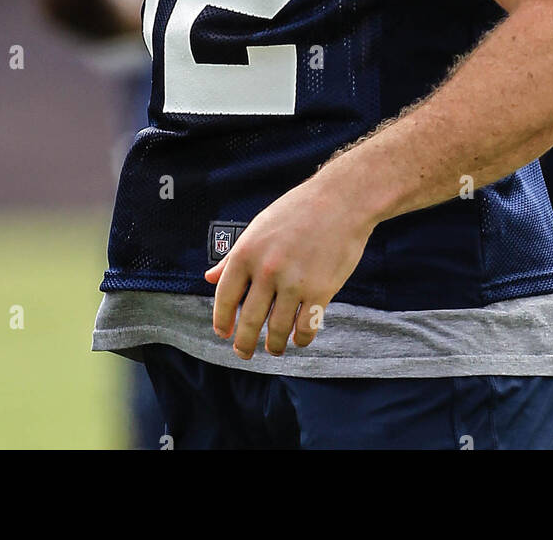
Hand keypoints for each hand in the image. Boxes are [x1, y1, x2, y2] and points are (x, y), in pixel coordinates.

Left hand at [204, 173, 375, 360]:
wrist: (342, 199)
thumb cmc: (298, 210)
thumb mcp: (259, 227)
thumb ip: (233, 256)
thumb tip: (210, 277)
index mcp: (246, 251)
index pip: (225, 297)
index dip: (222, 321)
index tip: (223, 333)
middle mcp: (266, 270)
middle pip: (249, 321)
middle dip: (244, 343)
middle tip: (244, 353)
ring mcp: (294, 282)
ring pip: (278, 330)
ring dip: (275, 345)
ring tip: (275, 348)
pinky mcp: (321, 290)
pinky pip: (305, 328)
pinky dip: (301, 339)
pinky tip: (299, 338)